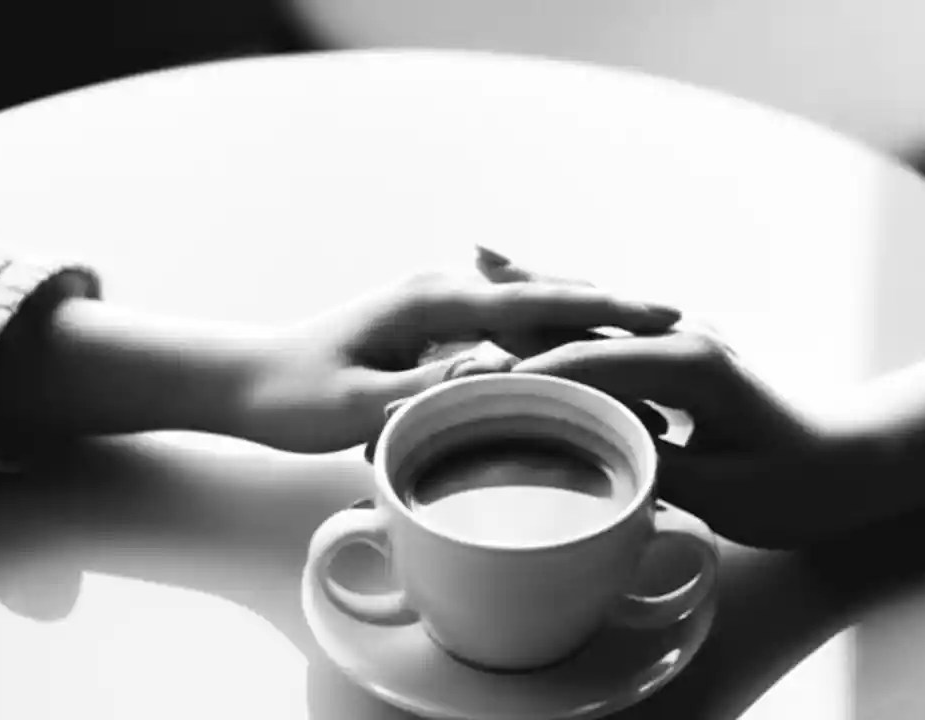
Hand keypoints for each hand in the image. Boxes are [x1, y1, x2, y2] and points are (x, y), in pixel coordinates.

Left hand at [234, 263, 681, 454]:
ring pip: (529, 305)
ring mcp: (438, 304)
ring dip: (586, 314)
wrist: (245, 378)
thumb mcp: (355, 405)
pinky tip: (581, 346)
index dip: (602, 309)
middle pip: (544, 292)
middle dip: (610, 303)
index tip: (662, 314)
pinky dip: (551, 330)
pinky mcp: (433, 325)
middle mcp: (441, 291)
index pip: (534, 302)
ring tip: (650, 327)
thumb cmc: (292, 394)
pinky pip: (507, 324)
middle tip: (679, 318)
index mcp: (431, 302)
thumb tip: (500, 374)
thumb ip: (428, 388)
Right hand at [480, 249, 890, 547]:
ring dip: (542, 290)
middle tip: (458, 275)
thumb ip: (652, 463)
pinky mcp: (679, 351)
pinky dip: (568, 308)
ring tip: (482, 256)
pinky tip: (535, 292)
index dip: (531, 369)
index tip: (473, 378)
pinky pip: (610, 327)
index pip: (593, 360)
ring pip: (597, 310)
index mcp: (694, 364)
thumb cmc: (797, 487)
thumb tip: (583, 443)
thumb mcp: (725, 493)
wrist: (851, 465)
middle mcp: (685, 336)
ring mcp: (683, 337)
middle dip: (523, 303)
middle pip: (587, 315)